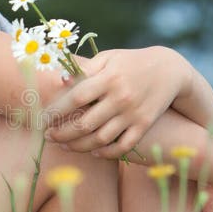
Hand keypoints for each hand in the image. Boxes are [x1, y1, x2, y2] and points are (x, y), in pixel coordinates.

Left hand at [44, 47, 190, 158]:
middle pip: (84, 123)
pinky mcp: (144, 125)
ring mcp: (133, 113)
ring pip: (100, 139)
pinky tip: (93, 152)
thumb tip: (61, 79)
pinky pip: (122, 146)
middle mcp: (120, 97)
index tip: (42, 120)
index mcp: (108, 78)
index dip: (56, 112)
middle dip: (62, 134)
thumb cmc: (130, 62)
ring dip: (79, 146)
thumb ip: (85, 69)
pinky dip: (106, 152)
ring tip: (64, 146)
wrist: (170, 69)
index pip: (76, 98)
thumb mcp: (109, 58)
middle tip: (48, 137)